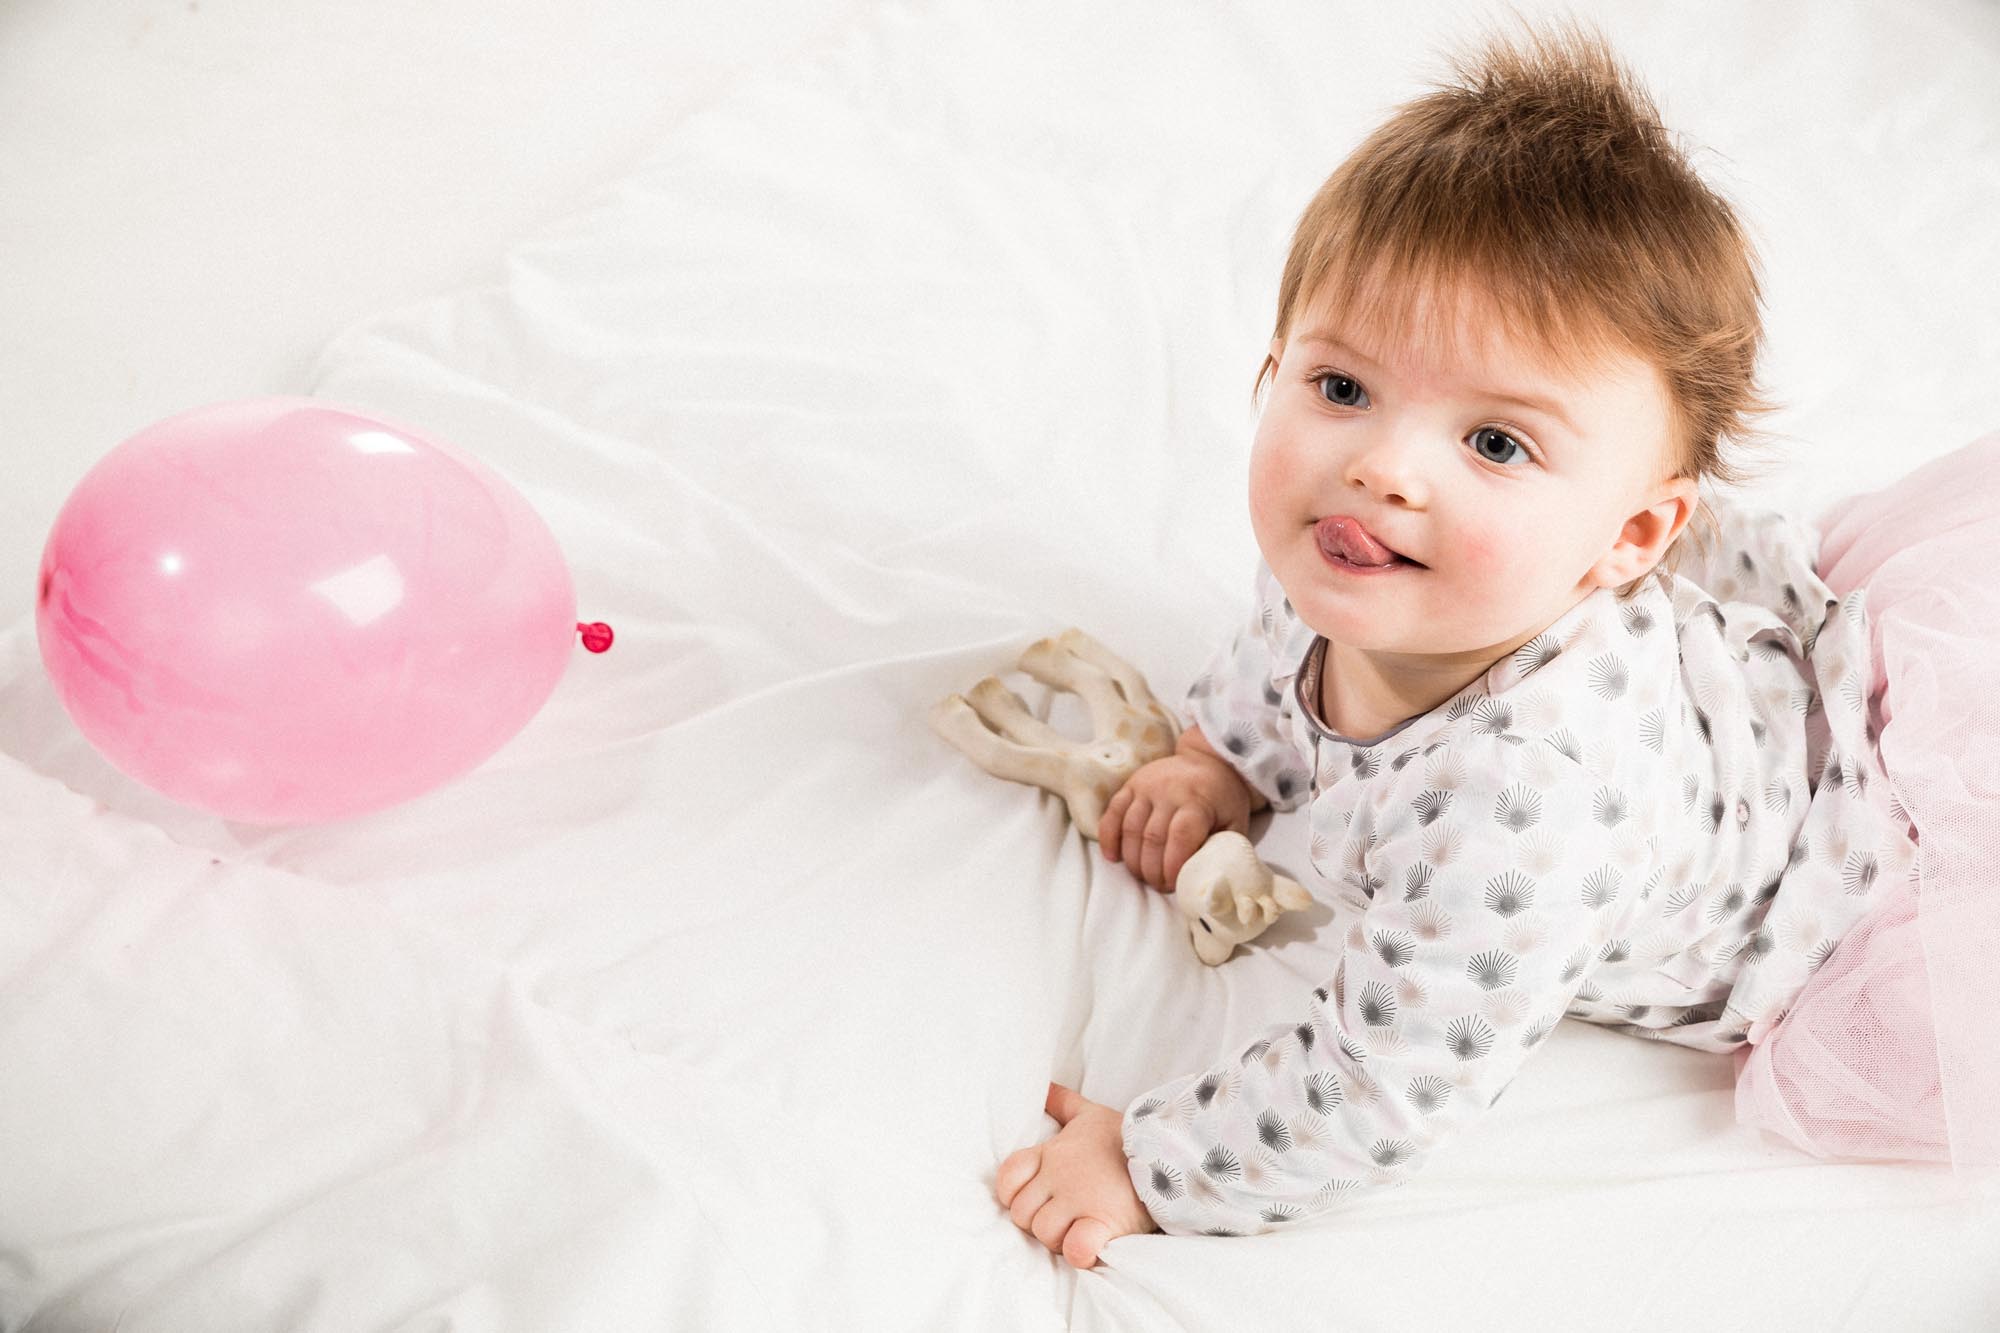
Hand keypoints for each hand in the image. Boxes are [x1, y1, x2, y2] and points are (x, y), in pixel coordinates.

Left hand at [995, 1082, 1157, 1268]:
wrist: (1168, 1149)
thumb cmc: (1126, 1136)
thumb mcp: (1090, 1114)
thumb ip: (1063, 1102)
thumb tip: (1044, 1086)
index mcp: (1052, 1154)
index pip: (1008, 1178)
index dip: (1014, 1193)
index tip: (1037, 1196)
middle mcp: (1060, 1177)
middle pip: (1022, 1213)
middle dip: (1038, 1221)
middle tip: (1064, 1218)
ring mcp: (1080, 1201)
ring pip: (1044, 1232)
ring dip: (1058, 1239)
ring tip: (1080, 1230)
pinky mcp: (1105, 1223)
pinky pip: (1075, 1248)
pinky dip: (1078, 1252)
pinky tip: (1089, 1246)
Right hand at [1097, 753, 1249, 891]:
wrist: (1209, 761)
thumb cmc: (1223, 799)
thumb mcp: (1234, 822)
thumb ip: (1221, 849)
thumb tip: (1206, 880)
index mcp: (1197, 801)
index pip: (1180, 836)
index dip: (1173, 865)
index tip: (1174, 884)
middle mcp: (1169, 792)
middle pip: (1152, 838)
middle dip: (1153, 870)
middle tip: (1159, 886)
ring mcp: (1146, 787)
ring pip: (1130, 829)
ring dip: (1134, 860)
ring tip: (1144, 876)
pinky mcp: (1131, 785)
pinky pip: (1113, 813)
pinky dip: (1109, 837)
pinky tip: (1113, 857)